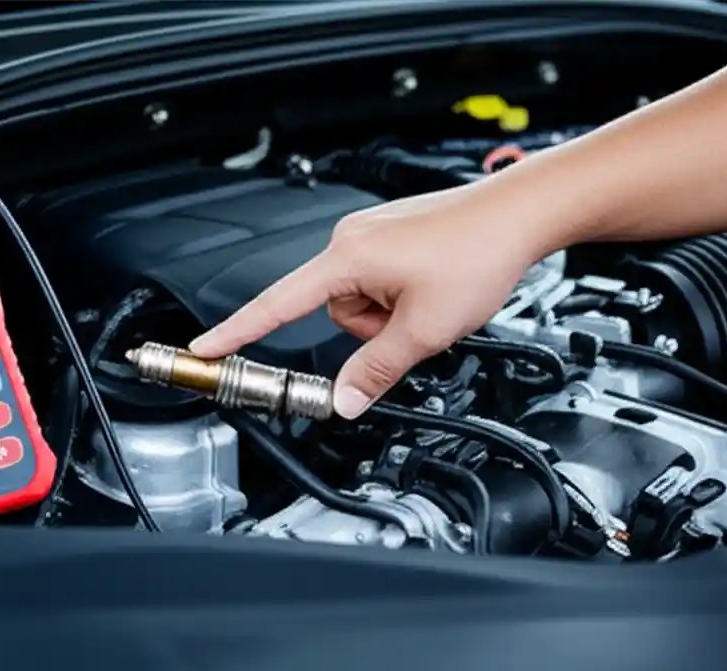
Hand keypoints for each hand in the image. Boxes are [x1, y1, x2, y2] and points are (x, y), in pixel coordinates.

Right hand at [188, 182, 563, 417]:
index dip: (237, 331)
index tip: (205, 350)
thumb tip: (344, 401)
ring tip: (432, 297)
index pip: (276, 305)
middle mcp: (350, 239)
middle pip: (335, 312)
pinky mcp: (391, 234)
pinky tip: (435, 283)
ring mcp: (371, 234)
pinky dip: (403, 295)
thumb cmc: (477, 253)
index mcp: (347, 258)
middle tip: (419, 319)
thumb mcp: (425, 330)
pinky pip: (380, 281)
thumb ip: (375, 371)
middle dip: (372, 330)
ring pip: (360, 301)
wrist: (520, 213)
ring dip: (391, 314)